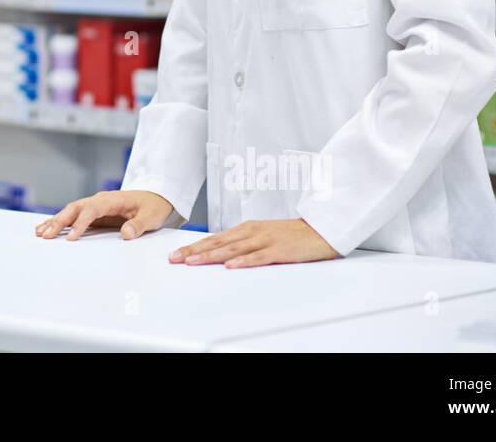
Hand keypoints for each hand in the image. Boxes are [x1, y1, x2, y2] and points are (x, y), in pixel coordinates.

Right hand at [35, 190, 174, 241]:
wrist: (155, 199)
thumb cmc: (153, 207)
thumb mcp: (151, 217)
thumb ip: (139, 224)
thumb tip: (127, 234)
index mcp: (111, 200)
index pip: (91, 210)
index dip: (80, 223)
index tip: (71, 238)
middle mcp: (99, 200)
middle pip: (75, 208)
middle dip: (59, 221)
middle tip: (45, 236)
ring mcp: (94, 206)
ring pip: (70, 212)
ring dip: (55, 222)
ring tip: (40, 233)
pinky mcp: (93, 214)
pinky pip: (73, 217)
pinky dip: (59, 222)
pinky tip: (46, 229)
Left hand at [168, 218, 338, 267]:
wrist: (320, 229)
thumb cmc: (291, 235)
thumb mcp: (263, 236)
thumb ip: (244, 244)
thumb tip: (221, 255)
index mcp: (246, 229)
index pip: (215, 239)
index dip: (194, 247)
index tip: (176, 254)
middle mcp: (252, 232)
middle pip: (218, 243)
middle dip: (194, 251)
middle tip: (175, 258)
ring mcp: (265, 240)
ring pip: (233, 249)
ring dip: (211, 256)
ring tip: (193, 262)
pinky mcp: (279, 250)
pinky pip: (259, 257)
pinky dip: (243, 261)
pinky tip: (230, 266)